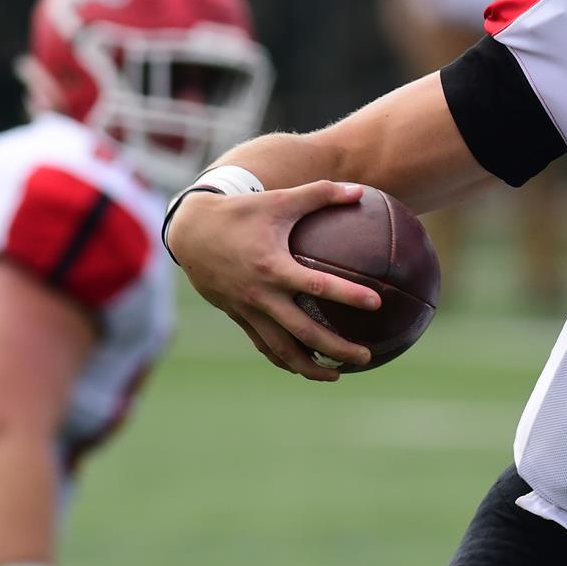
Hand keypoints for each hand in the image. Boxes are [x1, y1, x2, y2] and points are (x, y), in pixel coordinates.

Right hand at [166, 180, 378, 379]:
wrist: (189, 231)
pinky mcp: (237, 317)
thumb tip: (361, 191)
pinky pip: (263, 345)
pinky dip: (283, 359)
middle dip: (336, 348)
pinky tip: (303, 366)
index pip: (317, 286)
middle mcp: (260, 294)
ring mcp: (247, 310)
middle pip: (303, 332)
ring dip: (309, 366)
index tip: (377, 304)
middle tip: (366, 357)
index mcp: (273, 266)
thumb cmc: (242, 212)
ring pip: (280, 349)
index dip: (347, 295)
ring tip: (337, 375)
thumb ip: (322, 194)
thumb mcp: (280, 199)